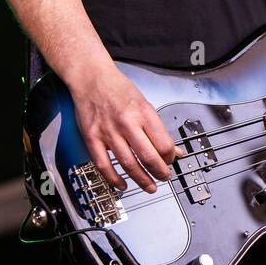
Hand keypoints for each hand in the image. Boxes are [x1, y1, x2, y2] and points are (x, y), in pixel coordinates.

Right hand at [70, 62, 179, 192]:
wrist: (91, 78)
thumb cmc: (118, 89)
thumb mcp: (145, 104)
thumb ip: (158, 128)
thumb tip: (173, 150)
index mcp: (143, 113)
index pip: (164, 144)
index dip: (170, 158)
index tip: (170, 161)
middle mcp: (127, 123)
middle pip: (148, 157)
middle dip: (160, 172)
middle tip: (164, 178)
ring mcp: (108, 132)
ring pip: (128, 164)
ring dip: (141, 179)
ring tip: (149, 186)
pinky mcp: (92, 137)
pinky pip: (104, 165)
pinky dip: (114, 179)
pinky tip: (122, 185)